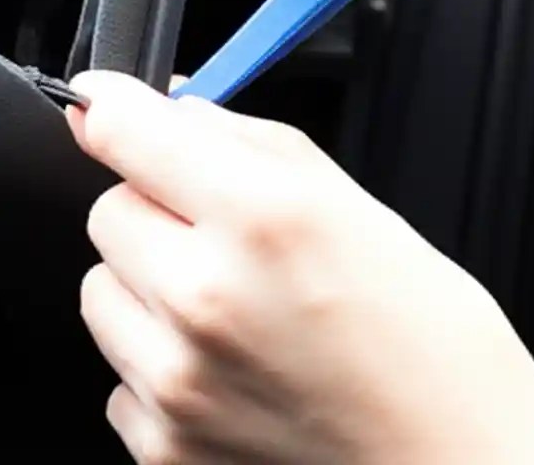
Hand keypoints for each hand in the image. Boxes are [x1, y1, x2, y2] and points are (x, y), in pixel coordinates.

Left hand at [66, 71, 533, 464]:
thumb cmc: (432, 349)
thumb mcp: (360, 212)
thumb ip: (251, 145)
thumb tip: (171, 111)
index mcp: (265, 219)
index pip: (127, 133)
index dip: (113, 107)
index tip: (106, 104)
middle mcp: (207, 298)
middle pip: (107, 212)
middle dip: (154, 211)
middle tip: (221, 240)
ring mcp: (177, 380)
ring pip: (101, 290)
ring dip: (147, 287)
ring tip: (230, 312)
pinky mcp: (163, 444)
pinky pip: (119, 372)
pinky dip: (158, 364)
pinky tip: (228, 370)